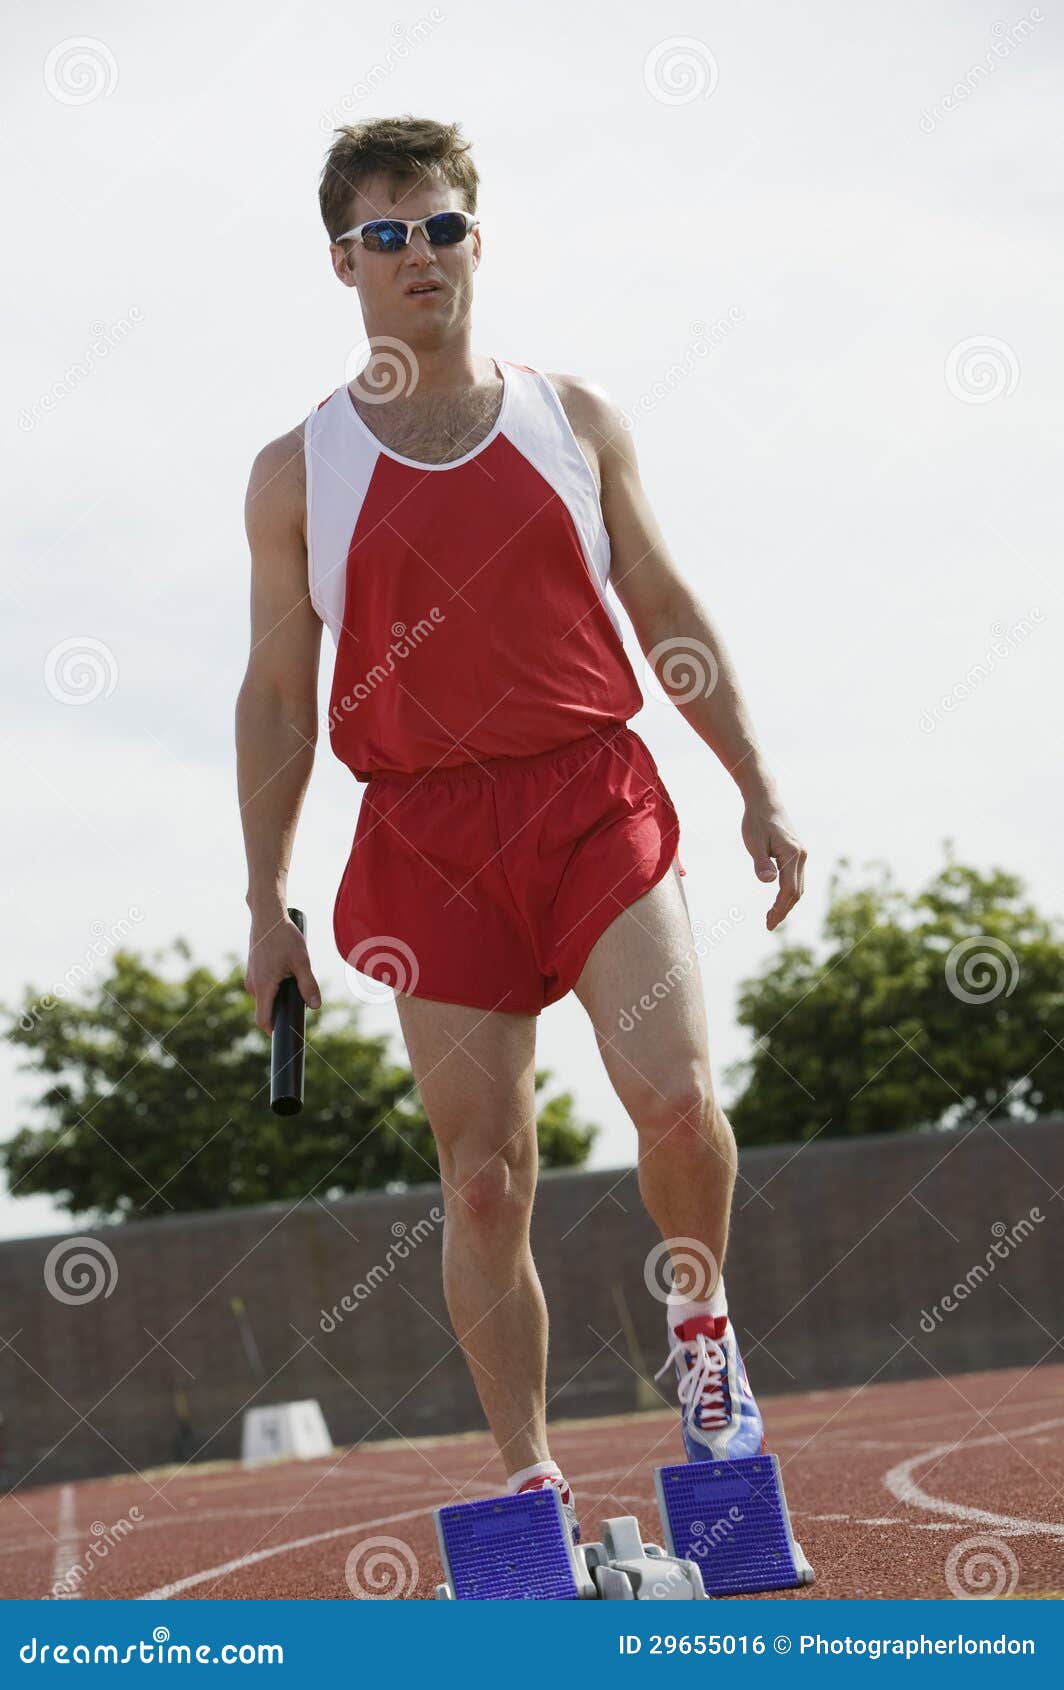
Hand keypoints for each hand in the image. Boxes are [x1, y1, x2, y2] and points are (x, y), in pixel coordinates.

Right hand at [244, 908, 321, 1033]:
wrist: (267, 917)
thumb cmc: (284, 937)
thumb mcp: (301, 961)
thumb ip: (308, 985)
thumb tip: (315, 1006)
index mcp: (264, 986)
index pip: (264, 1020)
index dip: (274, 1031)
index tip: (286, 1035)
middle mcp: (253, 985)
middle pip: (267, 1009)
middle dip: (282, 1008)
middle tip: (301, 998)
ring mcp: (251, 978)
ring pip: (266, 997)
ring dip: (279, 995)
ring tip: (293, 976)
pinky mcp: (253, 971)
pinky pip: (264, 986)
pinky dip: (275, 985)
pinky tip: (285, 970)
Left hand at [740, 795, 805, 930]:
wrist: (765, 800)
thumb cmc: (757, 820)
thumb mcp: (754, 842)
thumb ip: (761, 863)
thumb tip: (768, 882)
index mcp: (793, 855)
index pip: (789, 890)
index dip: (779, 909)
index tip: (768, 923)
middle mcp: (802, 856)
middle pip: (797, 892)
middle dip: (783, 910)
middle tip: (768, 924)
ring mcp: (801, 854)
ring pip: (798, 886)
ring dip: (787, 903)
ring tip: (772, 916)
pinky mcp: (797, 853)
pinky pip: (796, 878)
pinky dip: (789, 892)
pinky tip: (778, 898)